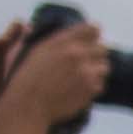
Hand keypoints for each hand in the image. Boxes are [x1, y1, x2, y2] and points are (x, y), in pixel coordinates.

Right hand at [0, 13, 111, 133]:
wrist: (28, 104)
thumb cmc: (27, 77)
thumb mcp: (38, 50)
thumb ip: (58, 40)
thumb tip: (75, 34)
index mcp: (64, 41)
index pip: (93, 29)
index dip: (93, 34)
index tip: (91, 39)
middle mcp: (77, 54)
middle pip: (103, 48)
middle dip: (95, 54)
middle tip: (85, 62)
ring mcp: (87, 72)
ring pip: (105, 66)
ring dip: (96, 71)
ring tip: (81, 77)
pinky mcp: (91, 89)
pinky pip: (101, 84)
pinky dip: (92, 86)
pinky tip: (78, 89)